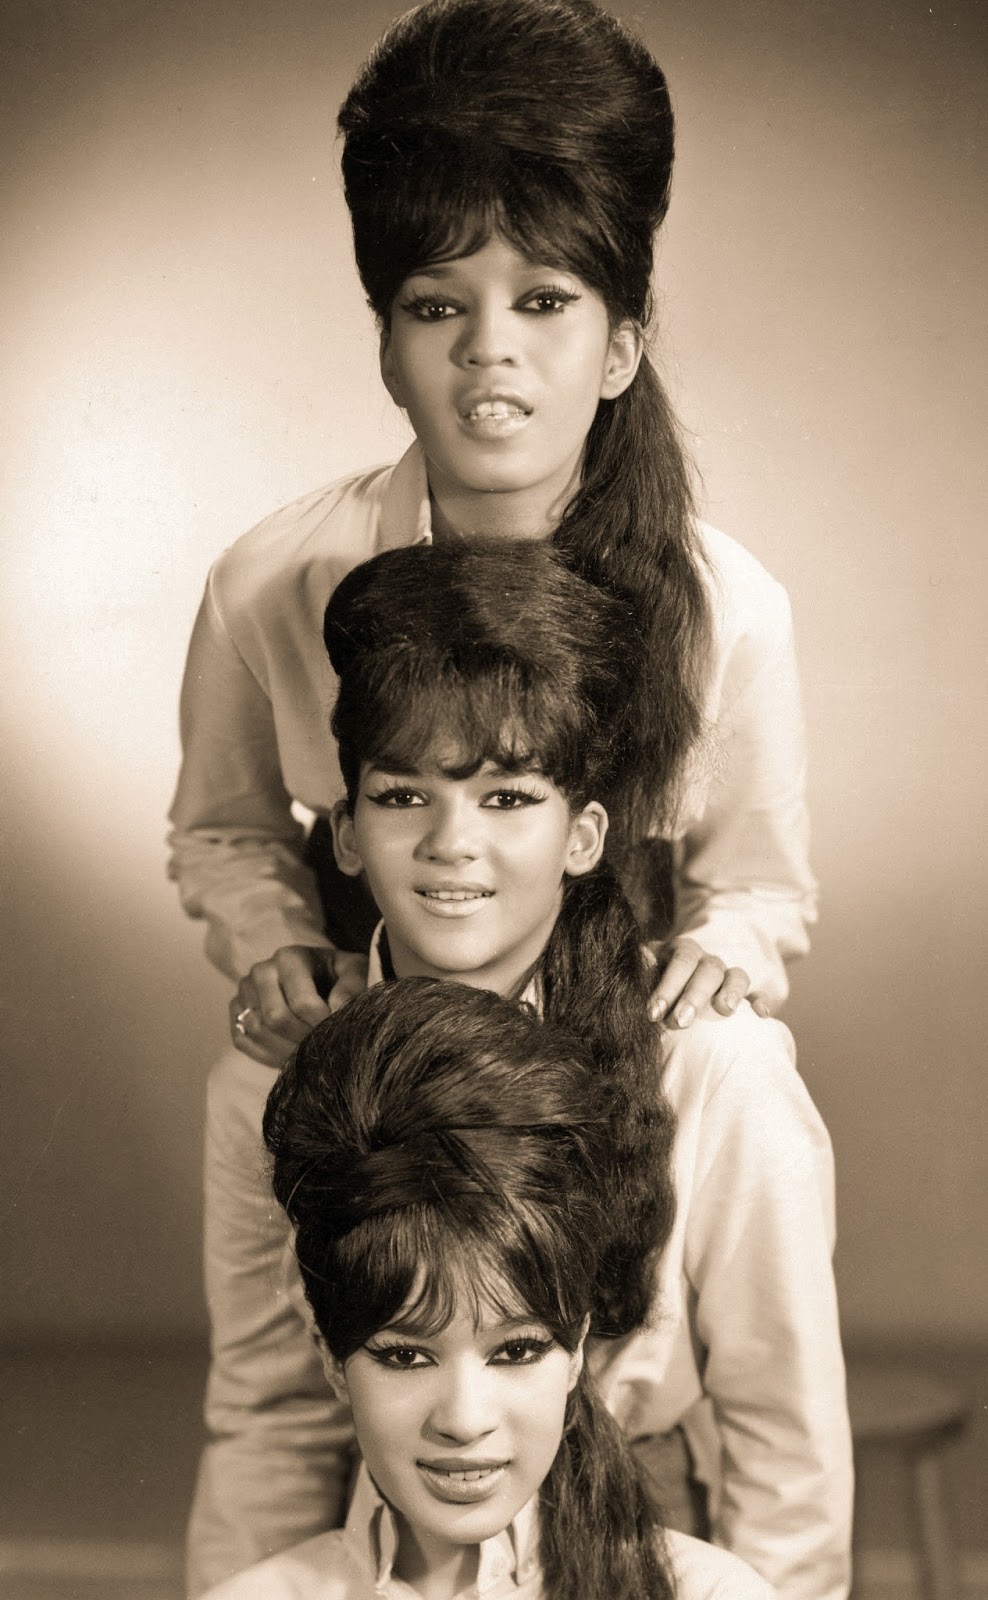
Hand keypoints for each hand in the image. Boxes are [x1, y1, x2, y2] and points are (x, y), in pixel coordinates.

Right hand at [230, 945, 368, 1065]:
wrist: (319, 980)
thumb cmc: (338, 976)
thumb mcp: (355, 972)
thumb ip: (353, 985)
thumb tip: (337, 1008)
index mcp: (290, 957)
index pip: (302, 1002)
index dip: (322, 1024)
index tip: (339, 1032)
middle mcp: (261, 971)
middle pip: (276, 1018)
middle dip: (303, 1039)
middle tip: (324, 1047)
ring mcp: (245, 992)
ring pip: (257, 1031)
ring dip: (286, 1050)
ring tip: (311, 1052)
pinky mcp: (237, 1012)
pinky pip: (243, 1041)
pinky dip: (267, 1055)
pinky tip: (291, 1054)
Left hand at [648, 937, 758, 1026]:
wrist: (672, 995)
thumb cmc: (654, 989)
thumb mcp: (644, 976)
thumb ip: (642, 970)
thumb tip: (641, 958)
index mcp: (681, 952)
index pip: (680, 960)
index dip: (668, 985)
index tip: (653, 1013)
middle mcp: (707, 961)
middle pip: (708, 969)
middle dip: (694, 995)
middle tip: (680, 1022)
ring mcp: (727, 977)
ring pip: (737, 975)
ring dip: (731, 992)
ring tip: (724, 1010)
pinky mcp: (744, 996)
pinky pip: (757, 994)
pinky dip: (760, 1001)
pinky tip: (762, 1015)